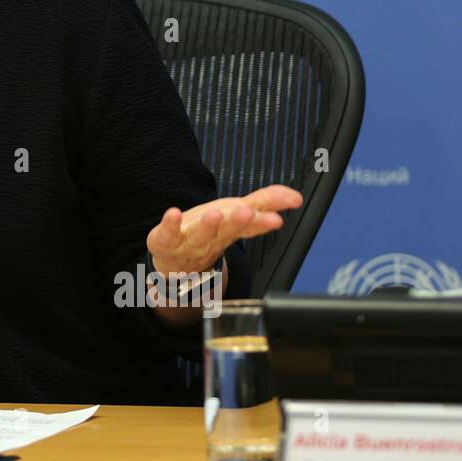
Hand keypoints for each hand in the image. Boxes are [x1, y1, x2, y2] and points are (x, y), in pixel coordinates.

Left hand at [146, 184, 302, 276]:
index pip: (249, 226)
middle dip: (238, 222)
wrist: (176, 264)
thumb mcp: (237, 215)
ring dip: (208, 225)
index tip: (277, 219)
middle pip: (227, 231)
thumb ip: (266, 202)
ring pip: (201, 235)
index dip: (262, 223)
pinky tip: (173, 213)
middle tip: (248, 213)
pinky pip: (167, 233)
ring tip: (215, 215)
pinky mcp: (165, 240)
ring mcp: (189, 241)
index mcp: (231, 230)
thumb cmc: (209, 234)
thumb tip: (295, 196)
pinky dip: (169, 224)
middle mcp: (213, 237)